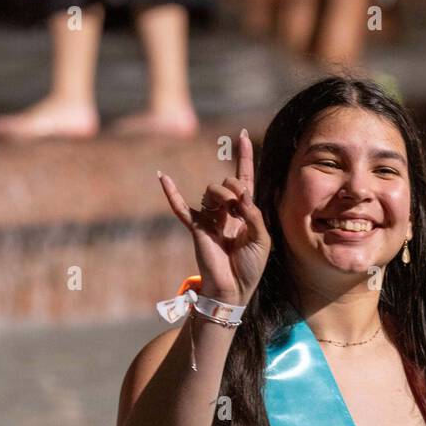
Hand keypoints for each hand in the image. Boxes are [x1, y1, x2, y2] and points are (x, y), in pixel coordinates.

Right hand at [157, 127, 271, 303]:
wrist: (234, 289)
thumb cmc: (250, 267)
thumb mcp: (262, 239)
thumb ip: (254, 213)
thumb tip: (242, 191)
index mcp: (245, 213)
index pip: (244, 179)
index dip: (245, 158)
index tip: (245, 135)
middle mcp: (226, 212)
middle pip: (227, 183)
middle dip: (235, 189)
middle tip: (241, 205)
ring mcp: (210, 218)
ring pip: (211, 191)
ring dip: (221, 194)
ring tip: (229, 210)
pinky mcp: (196, 228)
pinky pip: (181, 208)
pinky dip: (171, 194)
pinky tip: (162, 177)